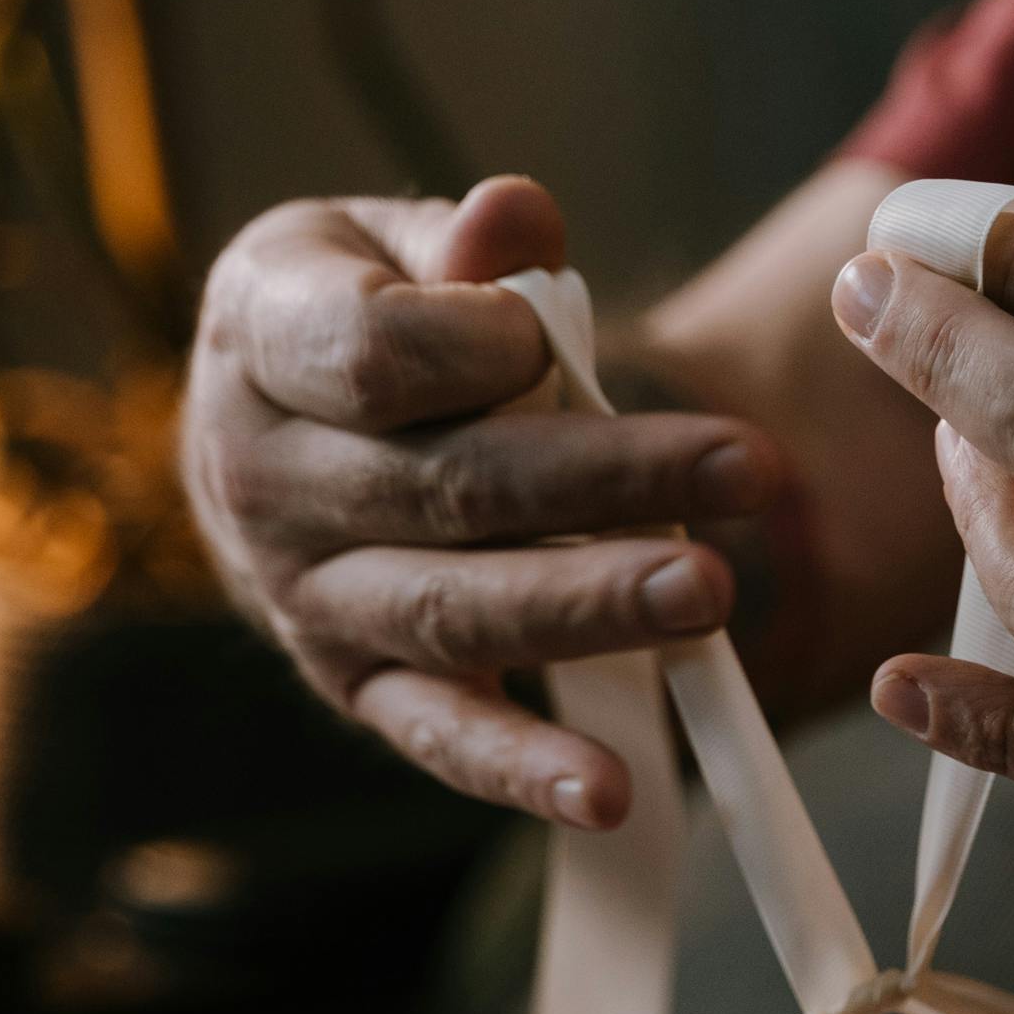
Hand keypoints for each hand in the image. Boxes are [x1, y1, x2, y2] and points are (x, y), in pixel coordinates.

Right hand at [183, 178, 783, 823]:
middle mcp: (263, 477)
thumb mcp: (385, 243)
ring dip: (589, 608)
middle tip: (750, 469)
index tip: (547, 332)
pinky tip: (610, 792)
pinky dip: (522, 770)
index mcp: (262, 335)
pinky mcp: (355, 684)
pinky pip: (439, 735)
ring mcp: (304, 596)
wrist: (267, 430)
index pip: (371, 355)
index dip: (471, 343)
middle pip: (446, 488)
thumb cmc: (355, 312)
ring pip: (454, 611)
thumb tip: (513, 221)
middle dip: (606, 484)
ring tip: (711, 595)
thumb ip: (459, 242)